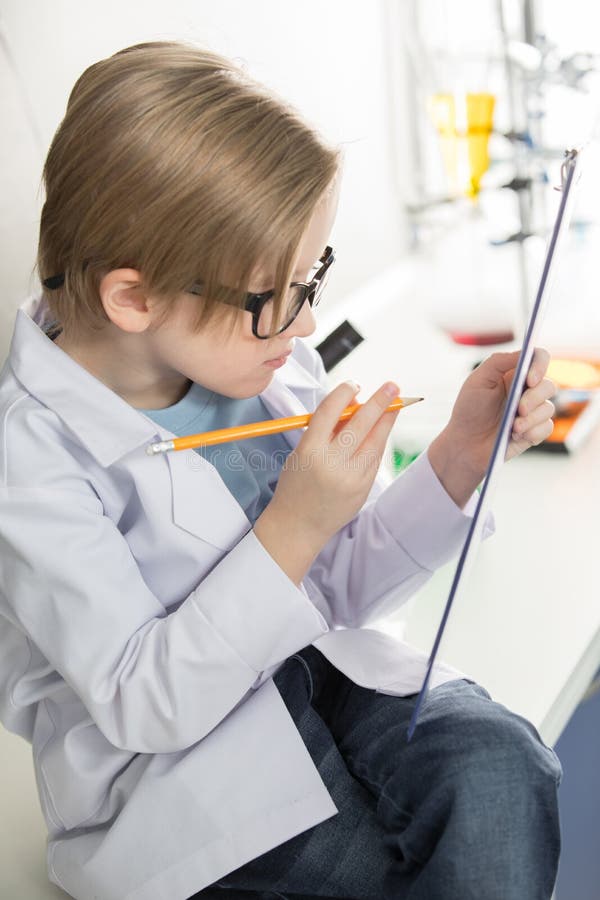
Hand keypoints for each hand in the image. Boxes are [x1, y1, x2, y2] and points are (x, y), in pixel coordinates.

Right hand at [254, 380, 400, 582]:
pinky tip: (382, 430)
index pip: (330, 411)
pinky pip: (375, 459)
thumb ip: (326, 429)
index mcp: (310, 450)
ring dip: (386, 420)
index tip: (355, 384)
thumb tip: (355, 404)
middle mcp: (332, 463)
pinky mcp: (363, 489)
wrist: (298, 527)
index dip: (344, 393)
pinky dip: (379, 441)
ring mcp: (351, 478)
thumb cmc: (296, 484)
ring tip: (394, 405)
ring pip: (375, 441)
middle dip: (379, 401)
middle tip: (393, 386)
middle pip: (361, 423)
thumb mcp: (301, 452)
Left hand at [428, 348, 555, 506]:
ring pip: (548, 408)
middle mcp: (526, 390)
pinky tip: (516, 436)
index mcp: (514, 374)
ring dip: (531, 419)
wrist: (465, 444)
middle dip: (534, 398)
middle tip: (520, 409)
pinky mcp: (534, 430)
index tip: (529, 379)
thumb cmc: (468, 410)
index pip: (539, 359)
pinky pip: (547, 427)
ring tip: (513, 428)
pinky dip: (533, 432)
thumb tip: (524, 353)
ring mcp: (532, 411)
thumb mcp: (477, 381)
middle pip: (548, 385)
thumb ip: (498, 362)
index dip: (540, 365)